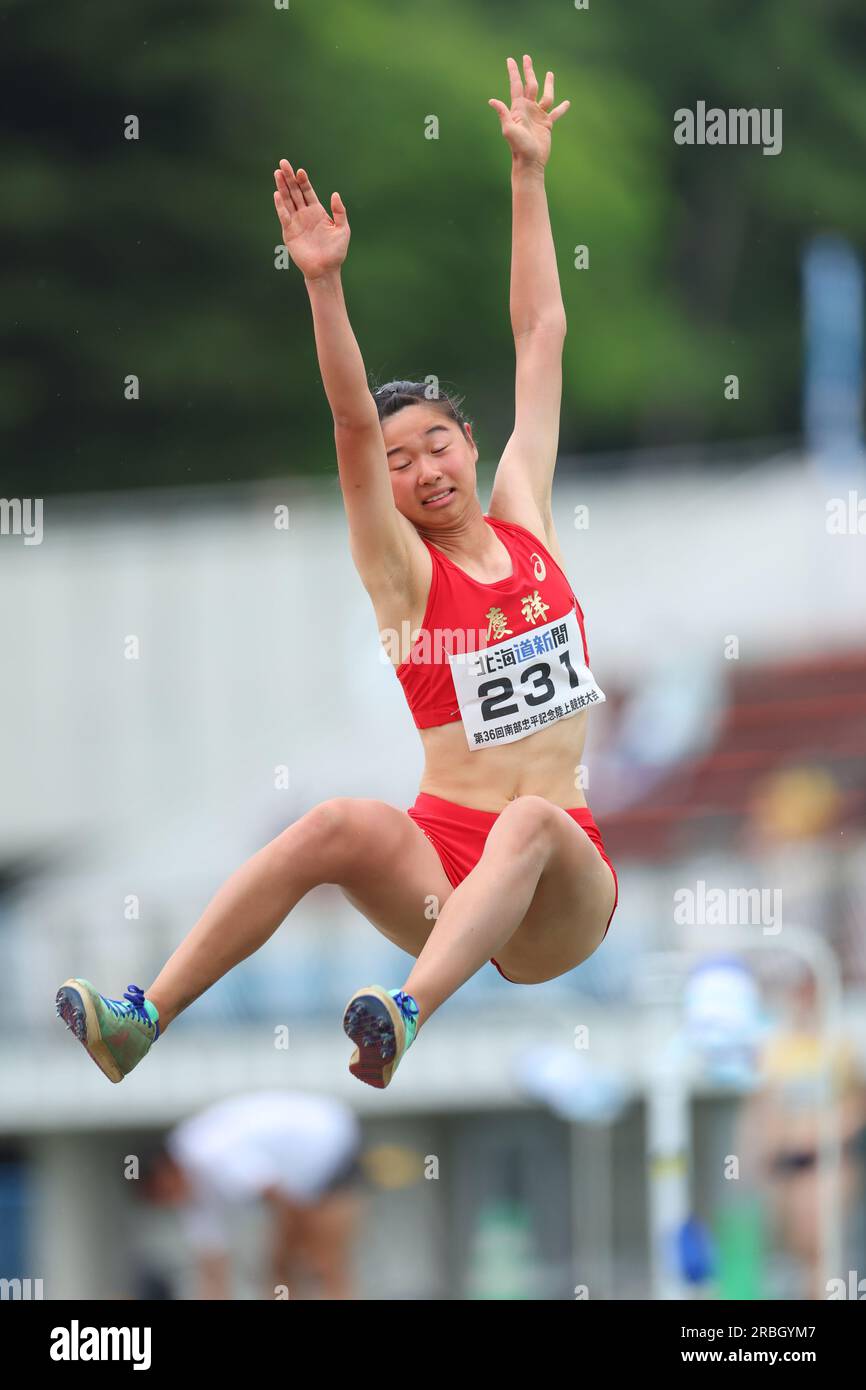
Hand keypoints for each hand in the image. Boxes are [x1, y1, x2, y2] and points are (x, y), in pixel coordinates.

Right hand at [273, 159, 349, 279]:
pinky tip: (277, 194)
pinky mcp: (289, 232)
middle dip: (289, 177)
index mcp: (317, 212)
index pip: (308, 192)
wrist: (325, 270)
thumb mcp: (343, 230)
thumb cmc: (336, 252)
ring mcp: (296, 222)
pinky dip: (280, 205)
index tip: (300, 170)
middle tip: (283, 163)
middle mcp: (305, 214)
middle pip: (295, 192)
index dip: (304, 181)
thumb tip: (335, 194)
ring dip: (282, 187)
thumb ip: (340, 212)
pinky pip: (284, 216)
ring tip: (277, 173)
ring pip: (288, 200)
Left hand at [488, 55, 569, 167]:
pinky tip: (567, 103)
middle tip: (527, 57)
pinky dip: (561, 108)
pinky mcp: (547, 124)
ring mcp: (538, 116)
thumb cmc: (518, 147)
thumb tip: (492, 101)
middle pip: (530, 85)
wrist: (529, 162)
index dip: (514, 72)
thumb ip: (503, 114)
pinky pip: (556, 113)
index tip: (510, 59)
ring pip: (545, 96)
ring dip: (548, 84)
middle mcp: (528, 109)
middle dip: (528, 71)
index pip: (516, 85)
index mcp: (518, 108)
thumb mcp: (509, 130)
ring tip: (550, 73)